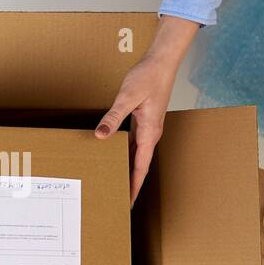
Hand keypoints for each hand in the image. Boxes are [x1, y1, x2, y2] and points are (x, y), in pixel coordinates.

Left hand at [95, 15, 198, 203]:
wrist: (161, 62)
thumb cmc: (148, 77)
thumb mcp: (128, 97)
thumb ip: (114, 117)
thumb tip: (101, 135)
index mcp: (150, 133)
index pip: (141, 167)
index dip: (134, 186)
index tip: (129, 202)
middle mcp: (151, 134)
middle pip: (139, 165)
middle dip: (130, 183)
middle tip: (118, 199)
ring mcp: (148, 127)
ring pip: (136, 155)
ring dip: (127, 168)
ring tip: (115, 182)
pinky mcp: (143, 119)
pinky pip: (133, 143)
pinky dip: (124, 152)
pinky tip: (114, 155)